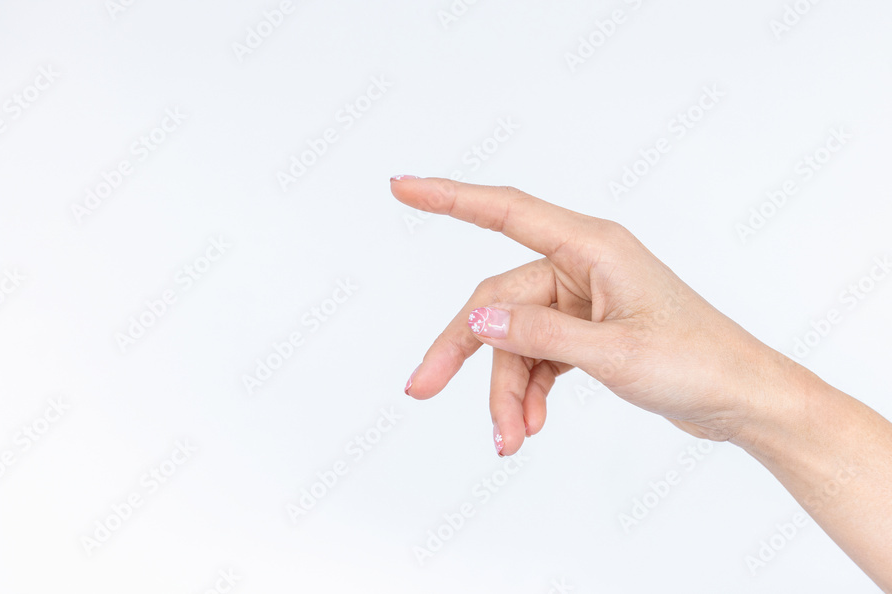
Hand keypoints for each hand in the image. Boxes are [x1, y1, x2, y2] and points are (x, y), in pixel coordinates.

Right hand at [392, 177, 792, 455]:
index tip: (402, 187)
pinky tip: (530, 425)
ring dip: (505, 390)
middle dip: (464, 352)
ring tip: (510, 439)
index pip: (506, 212)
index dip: (449, 198)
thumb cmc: (696, 362)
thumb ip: (540, 336)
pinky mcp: (585, 332)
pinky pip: (536, 357)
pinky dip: (528, 391)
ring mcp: (581, 301)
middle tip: (422, 389)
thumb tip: (477, 322)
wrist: (741, 399)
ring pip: (514, 339)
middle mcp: (581, 267)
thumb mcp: (613, 353)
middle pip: (497, 303)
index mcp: (593, 248)